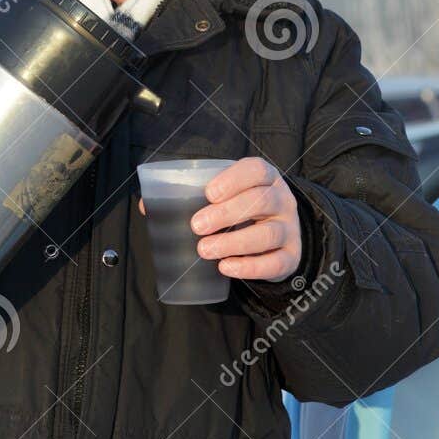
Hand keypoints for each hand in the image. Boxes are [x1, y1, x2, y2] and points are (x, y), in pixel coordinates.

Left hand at [137, 156, 303, 281]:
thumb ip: (191, 196)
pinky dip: (250, 267)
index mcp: (265, 179)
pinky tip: (227, 267)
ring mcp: (289, 229)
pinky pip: (275, 263)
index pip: (257, 170)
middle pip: (261, 201)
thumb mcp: (225, 197)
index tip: (208, 193)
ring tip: (205, 250)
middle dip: (228, 213)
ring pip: (268, 233)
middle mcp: (282, 200)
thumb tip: (148, 206)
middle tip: (197, 226)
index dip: (234, 179)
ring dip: (235, 242)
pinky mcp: (291, 257)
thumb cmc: (242, 211)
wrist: (278, 238)